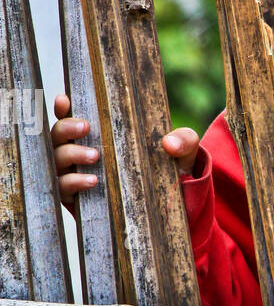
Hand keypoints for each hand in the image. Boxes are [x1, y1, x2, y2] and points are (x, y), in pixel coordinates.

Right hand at [51, 92, 200, 206]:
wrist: (171, 205)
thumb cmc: (169, 169)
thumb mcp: (182, 153)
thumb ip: (184, 141)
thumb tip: (170, 143)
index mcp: (98, 134)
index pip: (70, 116)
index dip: (62, 107)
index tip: (64, 100)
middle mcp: (79, 153)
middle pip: (57, 136)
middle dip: (67, 128)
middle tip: (87, 128)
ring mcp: (74, 175)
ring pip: (57, 161)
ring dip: (72, 154)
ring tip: (96, 156)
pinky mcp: (76, 199)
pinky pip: (63, 188)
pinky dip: (74, 183)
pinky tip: (93, 182)